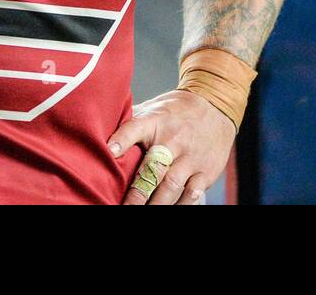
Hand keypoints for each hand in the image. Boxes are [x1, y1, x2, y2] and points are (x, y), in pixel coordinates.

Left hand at [108, 89, 234, 204]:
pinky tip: (168, 208)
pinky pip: (192, 194)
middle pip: (154, 169)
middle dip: (137, 192)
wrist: (214, 105)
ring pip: (171, 186)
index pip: (135, 128)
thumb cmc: (175, 111)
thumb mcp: (152, 109)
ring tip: (143, 211)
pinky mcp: (206, 171)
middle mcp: (173, 140)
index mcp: (155, 122)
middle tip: (124, 206)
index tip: (109, 152)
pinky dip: (179, 205)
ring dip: (156, 204)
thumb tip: (101, 134)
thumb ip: (130, 123)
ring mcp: (191, 157)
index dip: (121, 140)